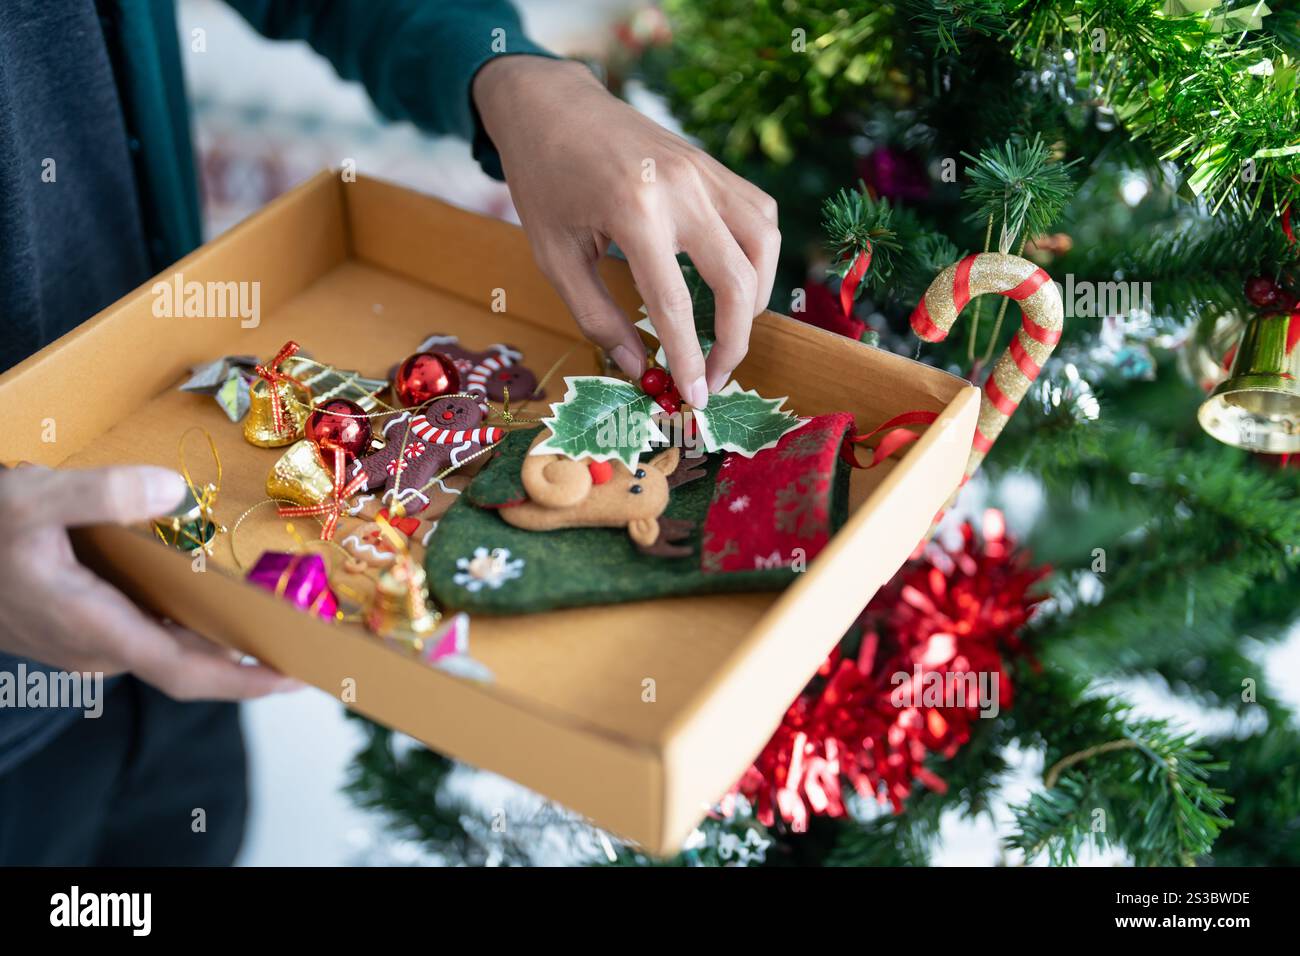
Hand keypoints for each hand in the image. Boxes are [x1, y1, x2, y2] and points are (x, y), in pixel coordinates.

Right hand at [0, 464, 299, 700]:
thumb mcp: (32, 497)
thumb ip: (102, 494)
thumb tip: (174, 492)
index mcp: (95, 628)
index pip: (188, 673)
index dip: (247, 682)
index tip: (298, 679)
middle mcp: (95, 648)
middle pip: (186, 662)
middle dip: (246, 656)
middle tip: (303, 635)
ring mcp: (82, 643)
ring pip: (163, 646)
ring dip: (215, 635)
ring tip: (268, 608)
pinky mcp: (73, 627)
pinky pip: (141, 630)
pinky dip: (181, 618)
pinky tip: (200, 586)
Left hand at [474, 56, 780, 407]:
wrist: (550, 104)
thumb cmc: (543, 182)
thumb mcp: (554, 257)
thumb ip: (597, 318)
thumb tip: (640, 369)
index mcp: (633, 212)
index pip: (675, 304)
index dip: (689, 358)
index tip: (694, 397)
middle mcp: (680, 189)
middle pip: (738, 280)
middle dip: (734, 341)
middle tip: (716, 377)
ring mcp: (704, 171)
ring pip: (763, 245)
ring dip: (757, 298)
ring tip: (729, 331)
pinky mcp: (713, 165)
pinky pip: (759, 215)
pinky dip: (759, 255)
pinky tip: (737, 280)